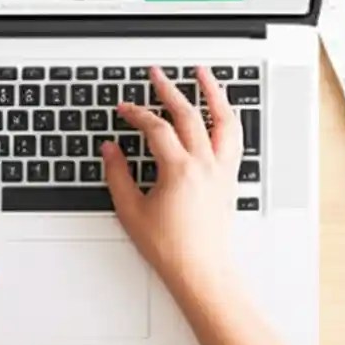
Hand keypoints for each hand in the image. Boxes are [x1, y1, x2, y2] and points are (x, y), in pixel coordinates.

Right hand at [102, 66, 242, 286]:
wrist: (201, 270)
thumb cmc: (170, 248)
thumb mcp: (131, 211)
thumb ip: (118, 175)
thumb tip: (111, 150)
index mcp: (179, 170)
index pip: (155, 128)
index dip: (136, 114)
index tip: (124, 109)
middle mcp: (205, 165)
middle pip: (188, 114)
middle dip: (169, 90)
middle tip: (157, 74)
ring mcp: (221, 170)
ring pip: (222, 120)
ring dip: (212, 93)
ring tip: (203, 75)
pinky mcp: (230, 178)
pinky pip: (233, 138)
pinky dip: (228, 118)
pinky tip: (222, 110)